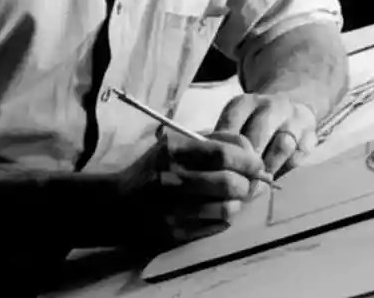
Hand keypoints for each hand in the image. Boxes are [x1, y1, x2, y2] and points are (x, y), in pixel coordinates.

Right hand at [116, 131, 266, 246]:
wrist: (117, 204)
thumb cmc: (153, 169)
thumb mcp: (175, 144)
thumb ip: (212, 140)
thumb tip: (250, 150)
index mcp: (173, 151)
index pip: (224, 153)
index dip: (248, 160)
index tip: (256, 164)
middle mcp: (172, 178)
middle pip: (229, 182)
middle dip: (248, 184)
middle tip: (249, 184)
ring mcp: (172, 208)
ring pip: (227, 209)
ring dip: (237, 204)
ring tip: (233, 199)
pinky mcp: (175, 232)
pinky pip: (216, 226)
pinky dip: (223, 219)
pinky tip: (215, 211)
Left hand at [214, 93, 317, 178]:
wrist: (290, 109)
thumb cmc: (252, 126)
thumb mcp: (234, 126)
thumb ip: (223, 144)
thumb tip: (209, 171)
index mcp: (244, 103)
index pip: (231, 128)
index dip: (225, 155)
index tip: (219, 173)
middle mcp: (271, 106)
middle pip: (257, 136)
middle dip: (247, 165)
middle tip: (238, 185)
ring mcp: (294, 118)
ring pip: (282, 146)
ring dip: (268, 169)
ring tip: (256, 185)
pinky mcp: (311, 134)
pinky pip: (299, 155)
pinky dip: (285, 169)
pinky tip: (274, 176)